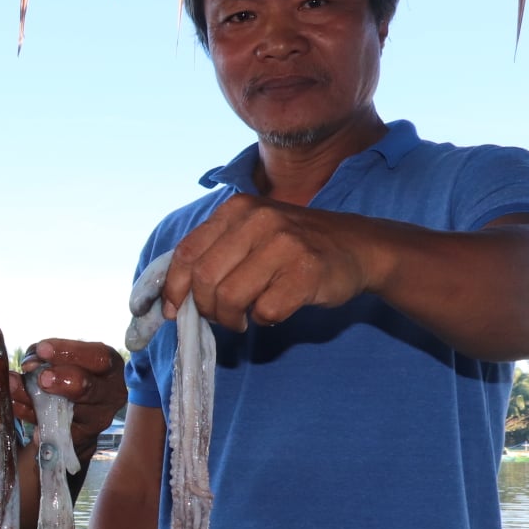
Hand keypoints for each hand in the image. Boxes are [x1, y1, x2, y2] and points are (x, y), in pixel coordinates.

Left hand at [15, 338, 126, 454]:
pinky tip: (15, 406)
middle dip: (61, 381)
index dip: (69, 352)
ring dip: (32, 399)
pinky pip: (50, 428)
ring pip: (62, 412)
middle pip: (88, 388)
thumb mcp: (70, 357)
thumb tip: (30, 363)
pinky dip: (30, 416)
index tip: (42, 349)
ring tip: (12, 385)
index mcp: (110, 367)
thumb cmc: (75, 371)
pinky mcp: (78, 437)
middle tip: (41, 377)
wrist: (84, 408)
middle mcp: (109, 395)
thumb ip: (49, 355)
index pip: (97, 358)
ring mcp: (95, 420)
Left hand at [161, 194, 380, 331]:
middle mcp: (258, 220)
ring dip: (232, 318)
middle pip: (204, 280)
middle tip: (223, 315)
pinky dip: (266, 318)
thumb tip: (171, 298)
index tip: (174, 311)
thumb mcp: (250, 235)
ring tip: (246, 316)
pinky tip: (277, 308)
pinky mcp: (305, 272)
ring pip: (230, 298)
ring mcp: (283, 244)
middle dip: (206, 308)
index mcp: (236, 209)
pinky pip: (265, 311)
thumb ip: (213, 255)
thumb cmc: (294, 247)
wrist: (358, 247)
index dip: (174, 288)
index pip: (186, 253)